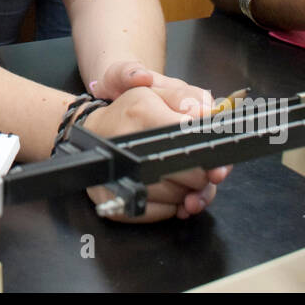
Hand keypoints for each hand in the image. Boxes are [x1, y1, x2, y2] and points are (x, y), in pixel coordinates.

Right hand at [79, 82, 230, 222]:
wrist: (90, 134)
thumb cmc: (128, 114)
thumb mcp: (156, 92)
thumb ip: (188, 98)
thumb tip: (208, 116)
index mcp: (144, 113)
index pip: (193, 143)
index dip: (209, 152)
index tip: (215, 156)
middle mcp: (132, 145)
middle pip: (193, 175)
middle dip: (201, 173)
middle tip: (193, 164)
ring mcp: (123, 177)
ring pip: (181, 197)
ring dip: (187, 191)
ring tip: (175, 175)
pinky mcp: (119, 202)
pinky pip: (164, 213)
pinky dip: (171, 206)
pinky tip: (163, 190)